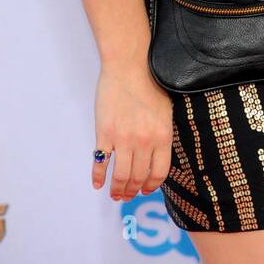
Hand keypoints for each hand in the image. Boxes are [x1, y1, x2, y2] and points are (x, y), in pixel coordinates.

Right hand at [92, 62, 173, 202]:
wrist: (129, 66)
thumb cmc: (150, 84)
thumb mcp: (165, 111)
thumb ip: (162, 134)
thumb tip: (157, 155)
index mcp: (162, 136)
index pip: (159, 172)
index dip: (152, 186)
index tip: (146, 191)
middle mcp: (144, 141)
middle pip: (139, 177)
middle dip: (133, 191)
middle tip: (128, 196)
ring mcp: (123, 139)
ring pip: (121, 175)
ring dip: (118, 189)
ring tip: (115, 195)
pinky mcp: (104, 134)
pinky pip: (100, 162)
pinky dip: (98, 176)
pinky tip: (98, 184)